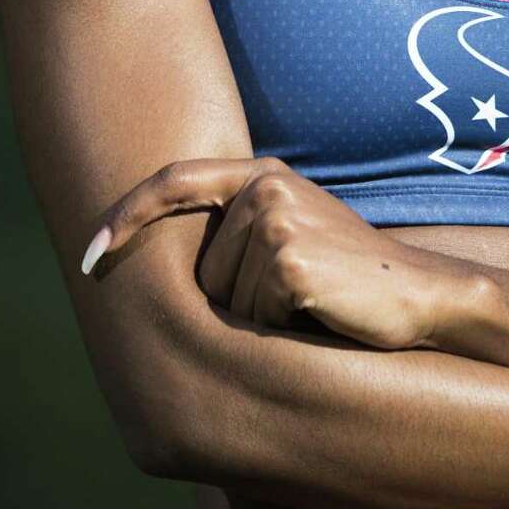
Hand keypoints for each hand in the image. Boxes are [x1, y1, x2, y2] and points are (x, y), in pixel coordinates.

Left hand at [80, 156, 465, 349]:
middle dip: (231, 303)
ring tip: (310, 309)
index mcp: (262, 176)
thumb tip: (162, 283)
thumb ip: (236, 239)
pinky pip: (250, 318)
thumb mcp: (289, 242)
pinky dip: (277, 332)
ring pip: (222, 299)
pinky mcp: (288, 262)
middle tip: (295, 302)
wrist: (419, 295)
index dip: (126, 216)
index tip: (88, 257)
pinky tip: (318, 317)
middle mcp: (265, 188)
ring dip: (257, 322)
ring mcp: (276, 221)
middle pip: (199, 269)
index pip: (175, 181)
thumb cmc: (349, 283)